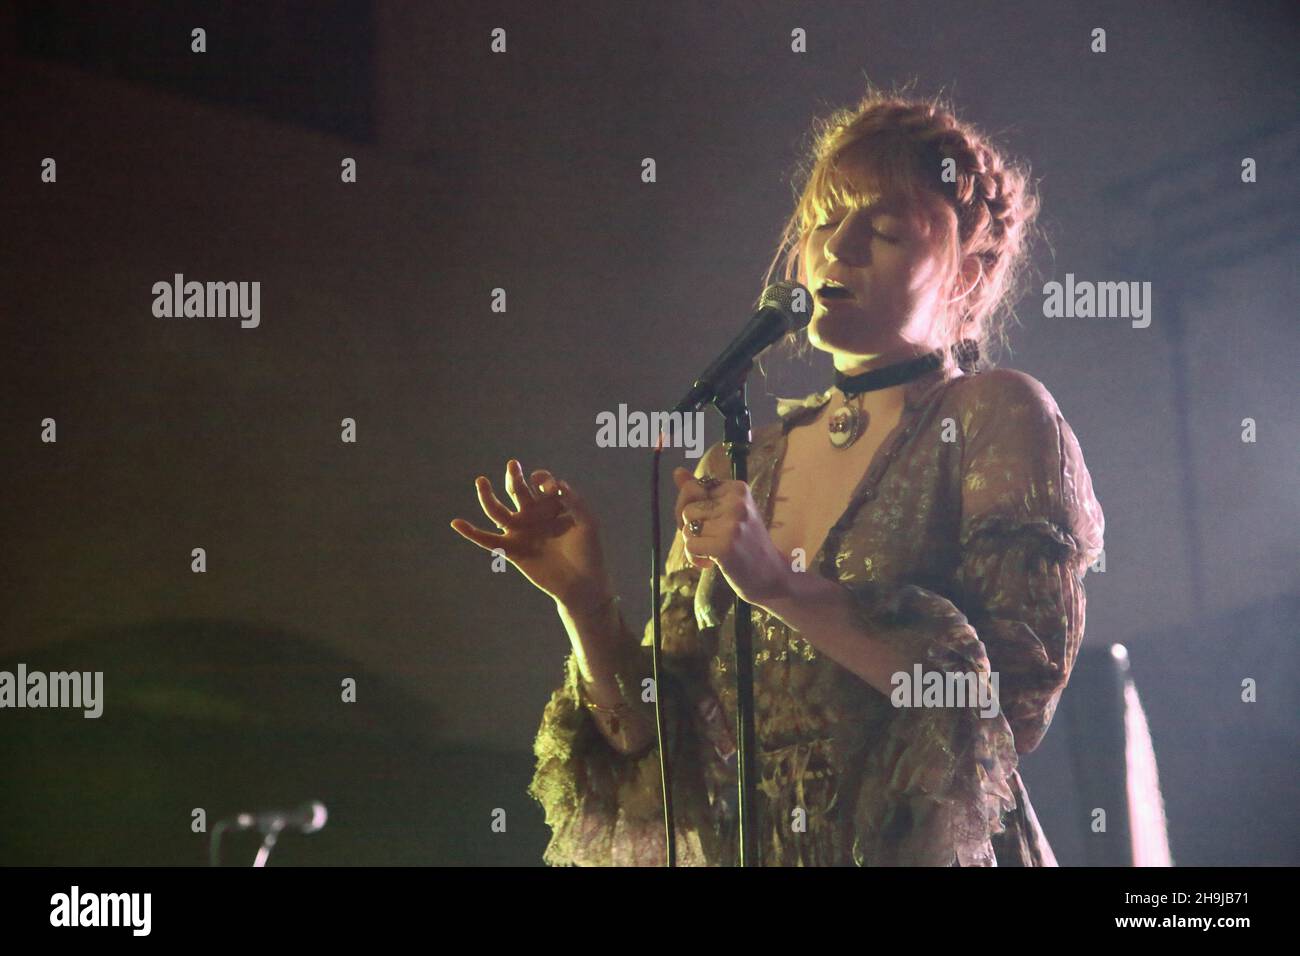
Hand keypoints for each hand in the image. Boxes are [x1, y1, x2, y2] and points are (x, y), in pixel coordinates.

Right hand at [450, 460, 613, 609]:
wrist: (583, 584)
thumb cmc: (589, 553)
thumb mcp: (588, 523)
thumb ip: (575, 502)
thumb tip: (558, 483)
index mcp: (553, 507)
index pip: (542, 484)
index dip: (543, 480)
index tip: (551, 489)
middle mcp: (534, 516)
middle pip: (518, 491)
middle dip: (515, 477)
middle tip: (513, 465)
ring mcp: (521, 532)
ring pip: (498, 510)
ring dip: (487, 495)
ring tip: (481, 480)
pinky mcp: (512, 550)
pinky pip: (487, 539)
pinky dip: (471, 533)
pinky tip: (456, 523)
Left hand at [671, 466, 793, 608]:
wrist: (771, 575)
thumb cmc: (746, 543)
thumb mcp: (727, 512)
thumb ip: (701, 492)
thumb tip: (677, 472)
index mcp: (737, 488)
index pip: (692, 488)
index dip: (691, 508)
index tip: (708, 523)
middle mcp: (737, 502)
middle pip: (687, 509)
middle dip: (691, 528)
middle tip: (712, 539)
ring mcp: (732, 523)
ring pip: (686, 528)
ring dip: (694, 543)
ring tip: (715, 550)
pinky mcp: (725, 545)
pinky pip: (690, 546)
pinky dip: (695, 558)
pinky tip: (712, 563)